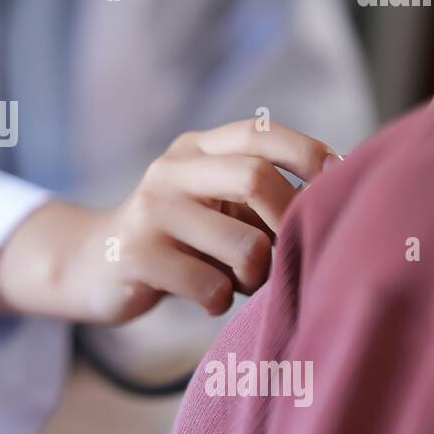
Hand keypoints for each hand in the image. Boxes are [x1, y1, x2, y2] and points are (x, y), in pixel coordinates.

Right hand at [0, 119, 340, 324]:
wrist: (91, 264)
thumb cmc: (177, 238)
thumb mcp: (211, 199)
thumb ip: (260, 190)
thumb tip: (342, 192)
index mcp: (196, 147)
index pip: (260, 132)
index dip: (309, 154)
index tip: (339, 184)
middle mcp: (170, 169)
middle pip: (255, 178)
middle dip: (288, 222)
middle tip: (287, 251)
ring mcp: (150, 211)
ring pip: (244, 245)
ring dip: (258, 276)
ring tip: (243, 282)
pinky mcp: (135, 256)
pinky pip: (210, 286)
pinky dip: (222, 301)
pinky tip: (207, 299)